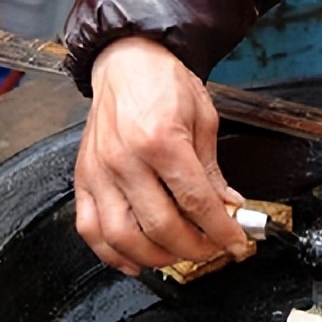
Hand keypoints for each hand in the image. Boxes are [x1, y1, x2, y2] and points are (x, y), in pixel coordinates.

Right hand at [75, 36, 247, 274]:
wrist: (126, 61)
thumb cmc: (164, 84)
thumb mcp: (204, 121)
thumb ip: (213, 170)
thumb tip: (228, 208)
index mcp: (160, 141)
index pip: (197, 202)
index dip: (222, 231)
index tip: (238, 245)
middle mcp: (125, 160)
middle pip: (161, 227)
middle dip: (195, 249)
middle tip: (212, 250)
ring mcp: (99, 172)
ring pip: (122, 237)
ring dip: (156, 257)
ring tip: (180, 255)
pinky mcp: (83, 179)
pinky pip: (89, 229)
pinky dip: (111, 253)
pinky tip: (135, 260)